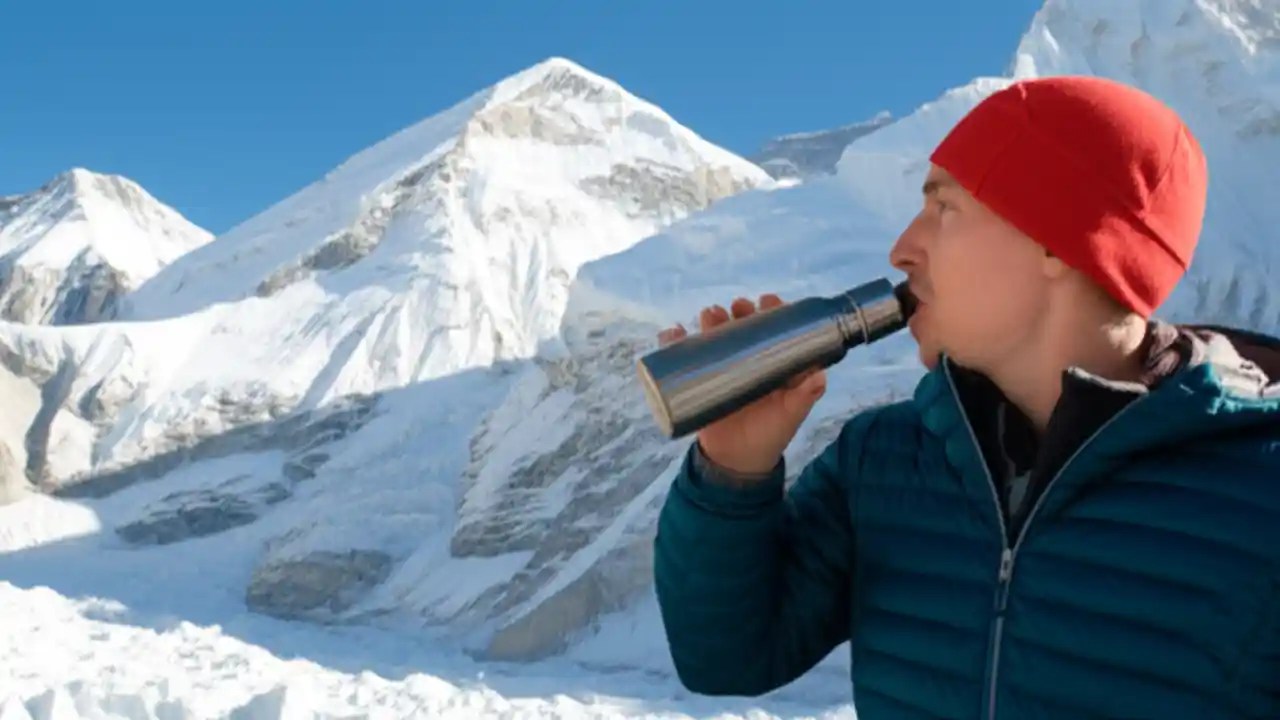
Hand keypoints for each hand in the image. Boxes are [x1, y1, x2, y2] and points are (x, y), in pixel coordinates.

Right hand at [657, 294, 826, 475]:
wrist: (735, 462)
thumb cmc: (769, 435)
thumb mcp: (790, 415)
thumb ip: (804, 396)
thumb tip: (819, 376)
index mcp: (773, 363)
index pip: (772, 329)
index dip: (770, 311)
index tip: (767, 301)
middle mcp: (747, 360)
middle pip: (741, 326)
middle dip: (738, 312)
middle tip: (737, 307)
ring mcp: (721, 368)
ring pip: (714, 335)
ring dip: (711, 320)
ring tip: (710, 315)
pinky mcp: (697, 379)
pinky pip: (682, 355)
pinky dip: (674, 341)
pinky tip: (674, 333)